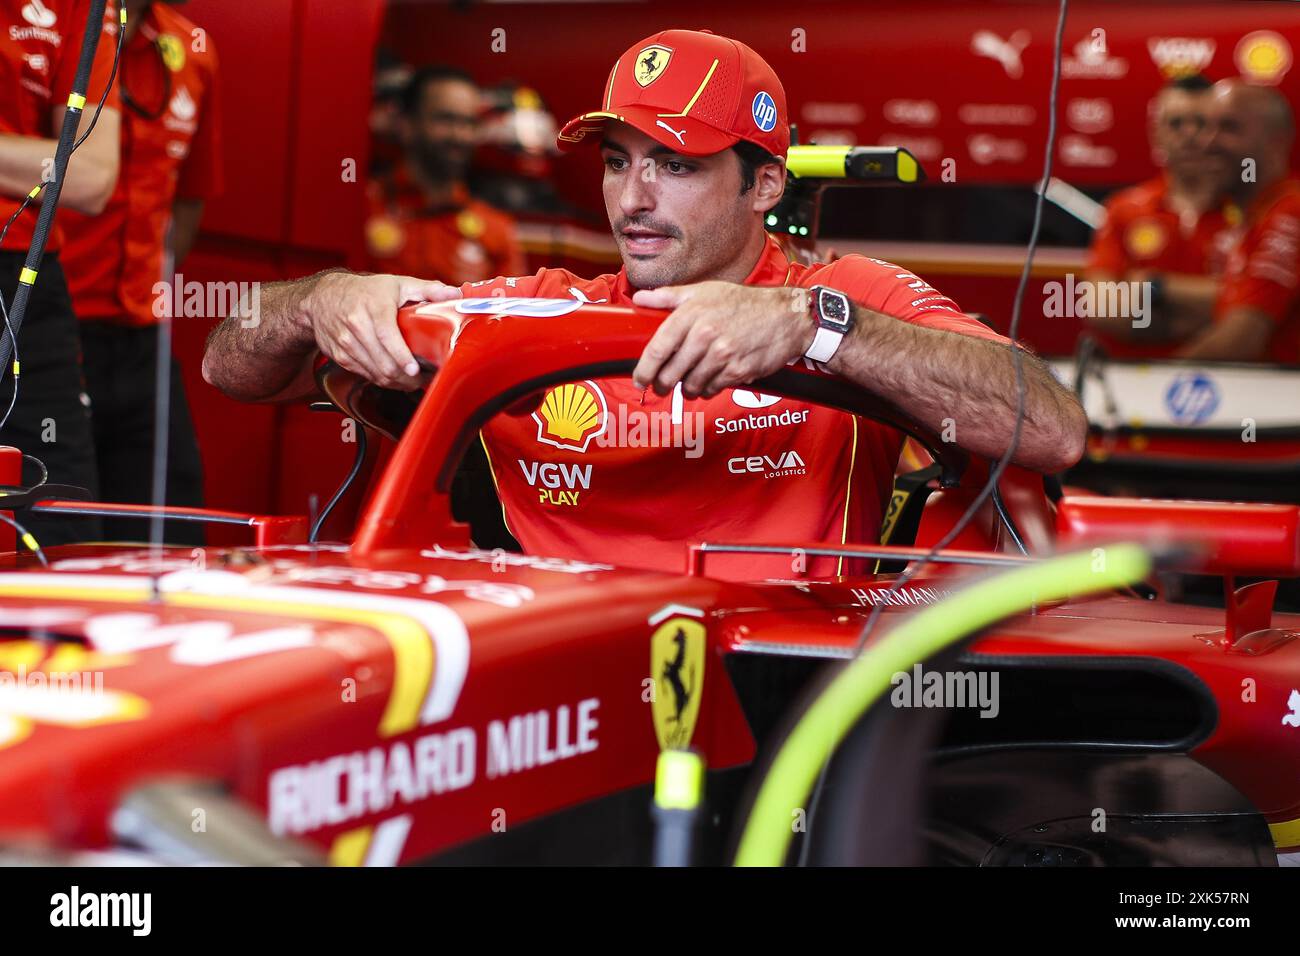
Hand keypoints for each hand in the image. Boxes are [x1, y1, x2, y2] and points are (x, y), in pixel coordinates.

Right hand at [297, 273, 461, 389]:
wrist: (322, 298)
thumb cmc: (363, 291)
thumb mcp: (396, 284)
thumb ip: (427, 289)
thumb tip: (454, 294)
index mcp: (372, 307)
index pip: (386, 335)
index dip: (401, 356)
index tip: (414, 369)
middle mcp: (356, 326)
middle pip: (383, 361)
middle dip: (406, 377)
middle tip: (422, 378)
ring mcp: (346, 343)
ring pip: (375, 373)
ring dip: (396, 382)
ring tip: (411, 380)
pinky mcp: (340, 356)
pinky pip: (365, 375)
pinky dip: (382, 380)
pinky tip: (393, 376)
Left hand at [631, 282, 814, 398]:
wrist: (784, 316)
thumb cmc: (743, 302)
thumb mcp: (705, 291)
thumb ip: (669, 296)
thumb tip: (639, 298)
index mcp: (692, 313)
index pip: (658, 348)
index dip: (644, 369)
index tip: (639, 379)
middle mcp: (705, 335)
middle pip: (671, 373)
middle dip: (662, 384)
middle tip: (661, 386)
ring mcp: (722, 355)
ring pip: (690, 385)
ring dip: (686, 388)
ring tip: (688, 381)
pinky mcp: (738, 371)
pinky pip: (711, 389)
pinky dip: (706, 389)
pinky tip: (710, 379)